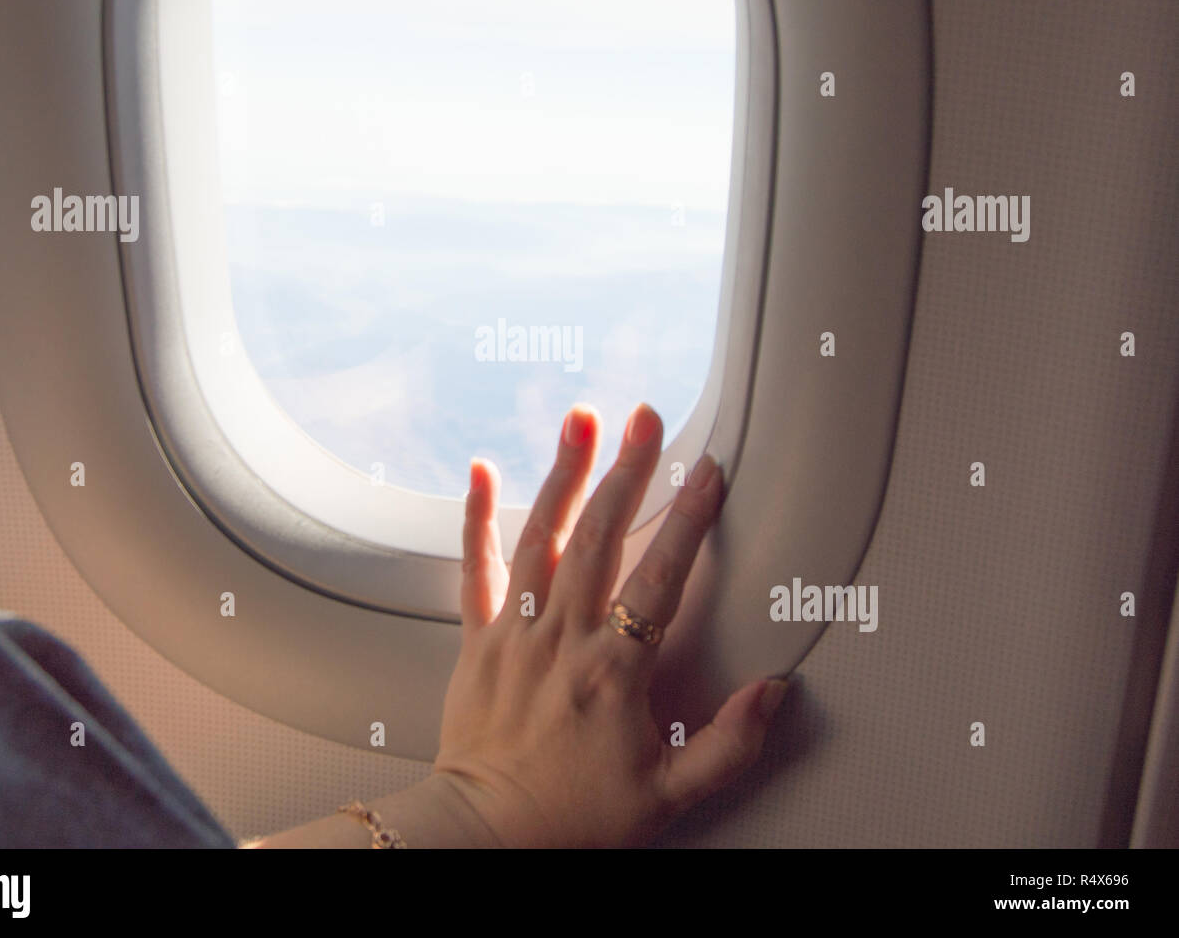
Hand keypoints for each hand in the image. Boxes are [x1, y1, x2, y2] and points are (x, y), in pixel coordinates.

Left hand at [431, 403, 787, 847]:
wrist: (486, 835)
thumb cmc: (574, 817)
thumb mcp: (670, 795)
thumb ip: (730, 744)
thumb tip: (777, 692)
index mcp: (615, 671)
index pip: (661, 578)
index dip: (689, 519)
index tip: (709, 471)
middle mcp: (564, 638)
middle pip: (601, 536)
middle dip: (628, 470)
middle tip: (646, 416)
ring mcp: (516, 633)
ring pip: (543, 537)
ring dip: (564, 473)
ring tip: (581, 418)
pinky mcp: (478, 639)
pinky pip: (476, 568)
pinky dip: (478, 517)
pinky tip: (483, 470)